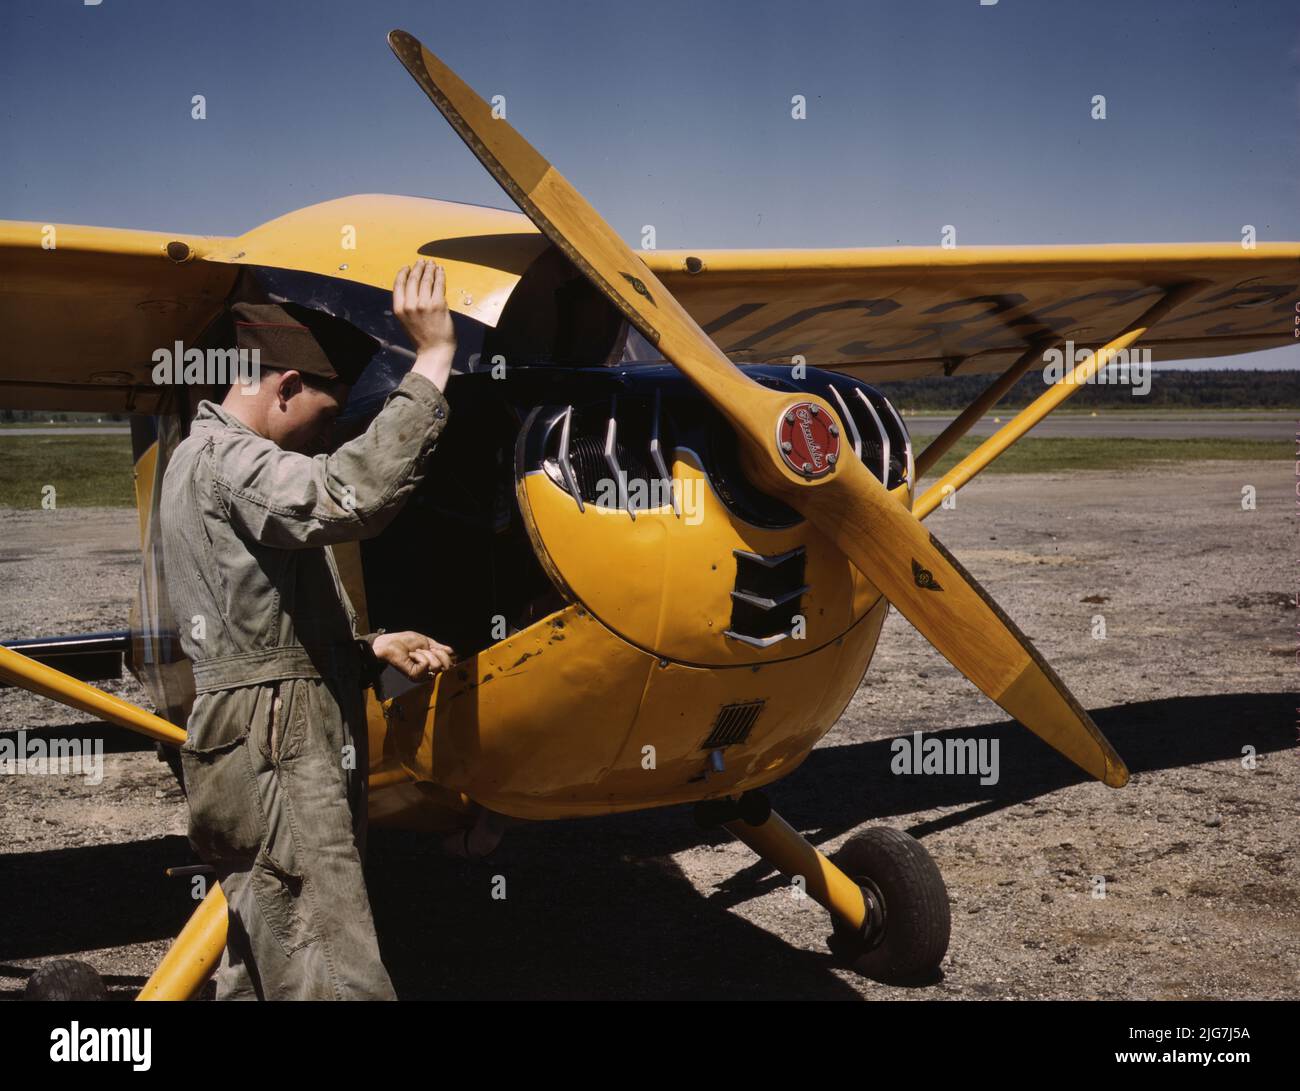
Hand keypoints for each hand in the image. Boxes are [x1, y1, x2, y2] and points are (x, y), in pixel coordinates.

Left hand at [372, 631, 454, 680]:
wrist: (390, 644)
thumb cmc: (405, 642)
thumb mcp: (426, 641)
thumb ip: (439, 647)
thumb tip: (452, 651)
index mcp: (432, 664)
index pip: (450, 664)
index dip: (444, 652)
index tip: (432, 647)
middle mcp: (429, 672)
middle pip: (447, 666)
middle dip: (438, 652)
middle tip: (424, 649)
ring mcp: (423, 675)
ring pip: (437, 665)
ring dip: (425, 653)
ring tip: (415, 652)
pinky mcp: (416, 676)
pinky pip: (426, 664)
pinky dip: (419, 656)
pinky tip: (410, 656)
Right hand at [394, 259, 456, 390]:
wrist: (434, 350)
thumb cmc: (421, 337)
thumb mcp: (405, 321)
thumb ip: (406, 305)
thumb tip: (411, 288)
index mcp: (399, 308)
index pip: (399, 284)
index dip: (403, 273)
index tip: (407, 267)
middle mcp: (410, 305)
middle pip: (413, 279)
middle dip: (418, 268)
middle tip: (422, 262)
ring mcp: (425, 304)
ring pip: (426, 280)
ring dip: (430, 269)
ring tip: (432, 264)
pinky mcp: (439, 305)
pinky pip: (439, 285)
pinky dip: (440, 275)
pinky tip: (440, 270)